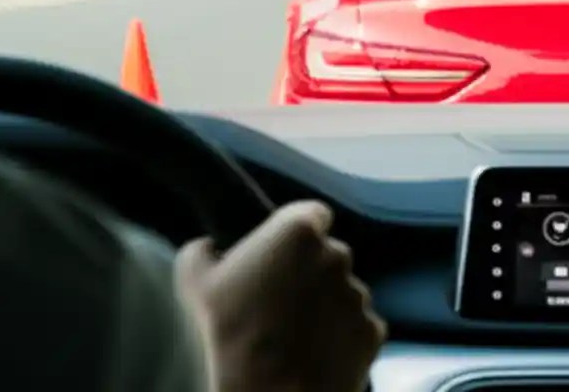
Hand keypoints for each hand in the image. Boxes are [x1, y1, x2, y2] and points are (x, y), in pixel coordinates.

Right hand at [175, 200, 385, 391]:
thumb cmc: (229, 334)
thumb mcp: (196, 282)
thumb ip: (202, 250)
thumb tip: (208, 246)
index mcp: (298, 231)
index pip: (312, 215)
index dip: (298, 233)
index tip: (284, 252)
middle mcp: (337, 255)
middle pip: (329, 254)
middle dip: (310, 272)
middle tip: (280, 302)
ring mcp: (359, 293)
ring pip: (344, 291)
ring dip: (325, 306)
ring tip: (293, 334)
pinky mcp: (372, 328)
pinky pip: (356, 325)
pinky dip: (341, 336)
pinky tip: (312, 352)